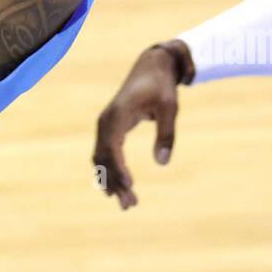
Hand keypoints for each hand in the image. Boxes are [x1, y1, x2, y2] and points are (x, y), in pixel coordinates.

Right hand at [92, 40, 193, 209]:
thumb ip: (166, 134)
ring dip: (111, 180)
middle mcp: (106, 120)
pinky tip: (117, 188)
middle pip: (104, 157)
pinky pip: (104, 153)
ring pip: (101, 158)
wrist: (151, 67)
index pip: (113, 146)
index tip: (130, 185)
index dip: (119, 168)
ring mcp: (105, 124)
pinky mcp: (109, 128)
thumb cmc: (161, 86)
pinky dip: (109, 171)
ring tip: (127, 203)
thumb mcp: (169, 107)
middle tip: (131, 205)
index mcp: (118, 114)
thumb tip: (162, 163)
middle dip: (115, 182)